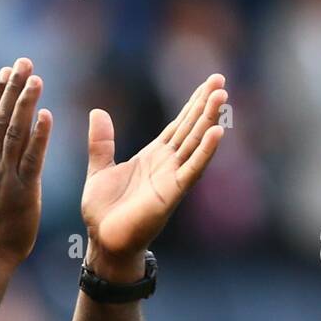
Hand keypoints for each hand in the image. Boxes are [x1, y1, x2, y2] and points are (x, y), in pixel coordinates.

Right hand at [0, 58, 52, 268]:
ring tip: (36, 80)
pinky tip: (47, 116)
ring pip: (15, 133)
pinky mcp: (23, 191)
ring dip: (26, 104)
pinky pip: (32, 159)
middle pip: (0, 119)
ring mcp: (4, 177)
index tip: (7, 71)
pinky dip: (39, 137)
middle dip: (13, 89)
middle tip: (24, 62)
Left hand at [81, 74, 227, 279]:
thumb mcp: (99, 169)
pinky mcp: (172, 194)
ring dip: (209, 120)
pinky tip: (218, 133)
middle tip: (221, 79)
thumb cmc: (104, 212)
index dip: (193, 103)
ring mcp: (172, 178)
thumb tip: (98, 112)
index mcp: (153, 156)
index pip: (179, 124)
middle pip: (191, 128)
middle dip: (205, 104)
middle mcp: (167, 164)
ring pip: (195, 144)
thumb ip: (101, 142)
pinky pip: (191, 170)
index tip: (209, 82)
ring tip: (222, 95)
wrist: (103, 241)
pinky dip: (204, 152)